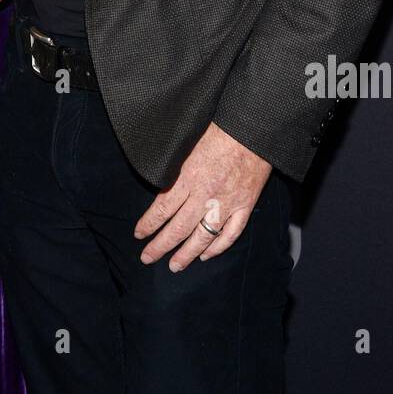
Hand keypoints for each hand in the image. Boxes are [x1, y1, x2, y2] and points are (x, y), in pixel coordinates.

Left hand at [133, 122, 271, 270]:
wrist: (253, 128)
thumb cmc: (220, 129)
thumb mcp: (188, 143)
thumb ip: (176, 168)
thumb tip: (160, 184)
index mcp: (188, 177)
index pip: (162, 208)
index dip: (149, 224)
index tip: (139, 234)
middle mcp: (205, 195)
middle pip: (178, 228)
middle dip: (161, 246)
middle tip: (148, 258)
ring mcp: (227, 203)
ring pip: (203, 237)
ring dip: (187, 254)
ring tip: (174, 266)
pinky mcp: (245, 205)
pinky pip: (230, 233)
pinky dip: (218, 247)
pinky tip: (206, 255)